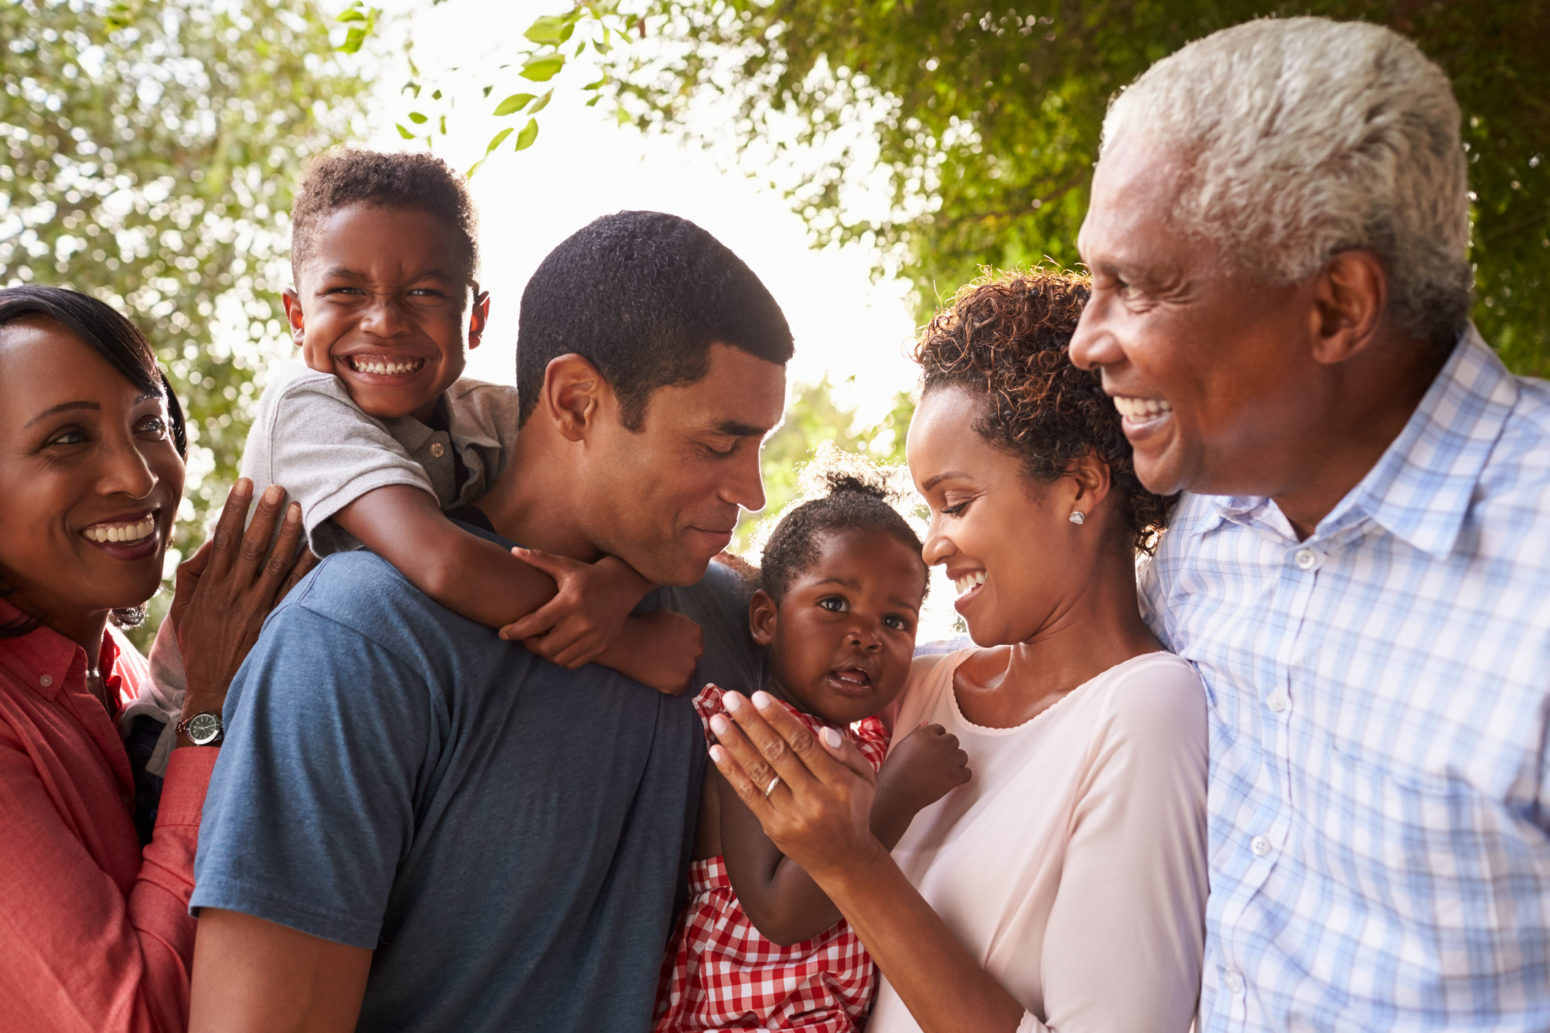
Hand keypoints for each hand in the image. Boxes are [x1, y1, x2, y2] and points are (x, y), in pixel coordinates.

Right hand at [172, 480, 314, 718]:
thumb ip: (192, 574)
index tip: (245, 484)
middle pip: (251, 545)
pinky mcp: (276, 621)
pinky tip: (316, 546)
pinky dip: (306, 566)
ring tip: (299, 507)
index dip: (234, 508)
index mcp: (210, 587)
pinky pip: (294, 588)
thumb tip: (208, 543)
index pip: (223, 538)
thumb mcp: (182, 610)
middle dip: (264, 513)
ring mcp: (257, 607)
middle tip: (278, 487)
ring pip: (276, 563)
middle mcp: (234, 593)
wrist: (215, 690)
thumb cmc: (199, 646)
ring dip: (289, 533)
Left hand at [499, 548, 642, 667]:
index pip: (537, 622)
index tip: (503, 633)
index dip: (516, 631)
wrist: (623, 584)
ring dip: (545, 653)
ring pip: (559, 658)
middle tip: (523, 637)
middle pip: (546, 646)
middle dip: (529, 644)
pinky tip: (557, 646)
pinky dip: (561, 658)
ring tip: (540, 641)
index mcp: (571, 601)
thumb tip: (513, 551)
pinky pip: (574, 662)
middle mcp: (584, 621)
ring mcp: (595, 636)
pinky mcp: (602, 645)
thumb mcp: (564, 565)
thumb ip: (538, 559)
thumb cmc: (587, 574)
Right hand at [606, 608, 703, 694]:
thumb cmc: (642, 626)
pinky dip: (671, 687)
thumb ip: (681, 625)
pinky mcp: (680, 682)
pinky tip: (658, 679)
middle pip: (692, 661)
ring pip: (687, 675)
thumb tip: (684, 634)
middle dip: (680, 662)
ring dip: (675, 674)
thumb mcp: (668, 616)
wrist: (626, 642)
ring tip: (657, 669)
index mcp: (695, 632)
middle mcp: (697, 649)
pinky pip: (681, 689)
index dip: (680, 650)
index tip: (668, 652)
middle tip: (661, 661)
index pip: (695, 646)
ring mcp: (689, 666)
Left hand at [708, 690, 887, 878]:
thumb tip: (823, 731)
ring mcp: (791, 815)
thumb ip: (848, 752)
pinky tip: (717, 751)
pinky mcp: (773, 827)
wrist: (844, 861)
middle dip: (752, 723)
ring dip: (736, 743)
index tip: (759, 696)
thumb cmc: (853, 809)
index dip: (779, 718)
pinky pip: (749, 796)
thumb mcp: (865, 778)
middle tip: (731, 698)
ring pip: (759, 773)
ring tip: (718, 720)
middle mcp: (814, 799)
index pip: (804, 743)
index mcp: (838, 782)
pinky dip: (731, 772)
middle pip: (778, 754)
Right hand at [875, 723, 970, 817]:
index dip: (936, 741)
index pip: (940, 729)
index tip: (931, 751)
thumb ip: (916, 733)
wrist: (897, 792)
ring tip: (942, 772)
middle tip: (936, 763)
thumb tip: (926, 723)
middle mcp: (939, 743)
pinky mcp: (955, 776)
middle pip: (953, 741)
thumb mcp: (902, 746)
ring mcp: (949, 759)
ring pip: (962, 755)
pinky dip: (961, 777)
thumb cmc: (895, 771)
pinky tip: (950, 781)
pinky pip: (967, 772)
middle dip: (947, 750)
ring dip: (956, 762)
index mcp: (925, 734)